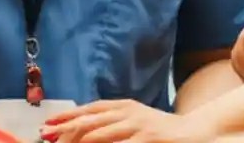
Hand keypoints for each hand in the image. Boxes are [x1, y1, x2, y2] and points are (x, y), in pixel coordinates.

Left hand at [40, 100, 213, 142]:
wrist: (195, 132)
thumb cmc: (161, 130)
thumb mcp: (135, 121)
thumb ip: (112, 123)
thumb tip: (82, 129)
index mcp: (123, 106)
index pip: (89, 109)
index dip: (67, 117)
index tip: (48, 125)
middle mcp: (128, 111)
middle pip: (89, 121)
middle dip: (66, 131)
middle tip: (48, 139)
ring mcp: (138, 125)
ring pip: (98, 135)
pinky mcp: (148, 138)